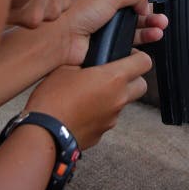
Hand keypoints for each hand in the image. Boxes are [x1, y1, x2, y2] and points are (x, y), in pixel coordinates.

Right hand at [24, 50, 151, 148]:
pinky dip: (101, 112)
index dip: (138, 56)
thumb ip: (85, 62)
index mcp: (113, 79)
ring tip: (90, 93)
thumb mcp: (65, 68)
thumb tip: (90, 60)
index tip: (127, 55)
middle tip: (113, 74)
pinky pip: (108, 118)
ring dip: (114, 96)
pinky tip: (82, 109)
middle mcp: (118, 99)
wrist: (43, 134)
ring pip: (124, 103)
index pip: (144, 62)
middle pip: (142, 85)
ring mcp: (112, 119)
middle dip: (132, 78)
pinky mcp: (102, 133)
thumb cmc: (52, 99)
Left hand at [63, 0, 167, 65]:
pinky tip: (153, 34)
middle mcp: (104, 5)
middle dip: (151, 6)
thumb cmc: (75, 12)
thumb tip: (147, 1)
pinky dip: (145, 37)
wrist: (60, 40)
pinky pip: (132, 39)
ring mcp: (106, 24)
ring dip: (151, 22)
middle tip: (159, 8)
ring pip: (136, 23)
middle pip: (136, 4)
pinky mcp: (108, 42)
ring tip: (160, 24)